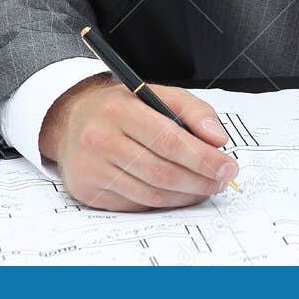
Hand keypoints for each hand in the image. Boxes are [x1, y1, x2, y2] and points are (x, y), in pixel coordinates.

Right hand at [38, 74, 238, 210]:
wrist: (71, 121)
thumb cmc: (120, 108)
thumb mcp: (156, 94)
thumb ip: (193, 111)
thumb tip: (218, 140)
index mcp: (119, 110)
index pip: (169, 140)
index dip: (202, 157)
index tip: (227, 166)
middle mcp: (100, 139)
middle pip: (162, 171)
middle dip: (200, 180)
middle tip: (221, 180)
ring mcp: (91, 168)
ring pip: (151, 193)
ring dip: (186, 195)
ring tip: (205, 187)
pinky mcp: (88, 191)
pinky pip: (136, 204)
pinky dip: (163, 202)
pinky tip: (178, 193)